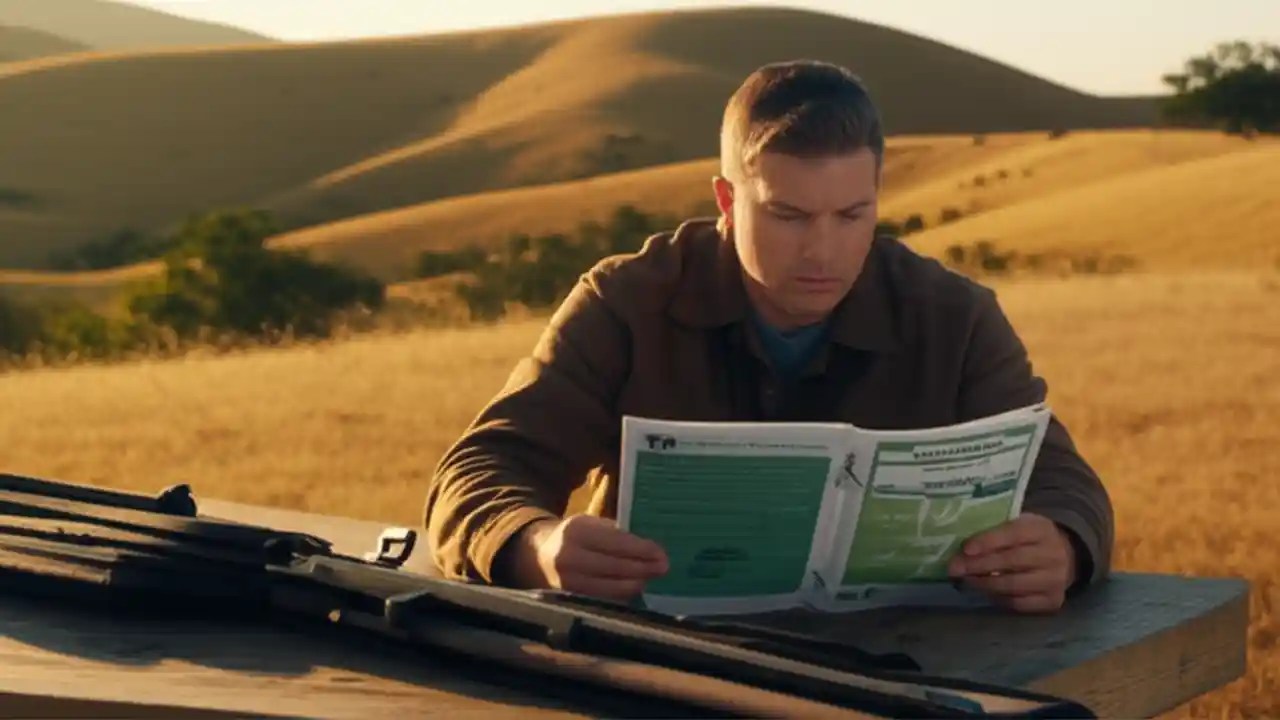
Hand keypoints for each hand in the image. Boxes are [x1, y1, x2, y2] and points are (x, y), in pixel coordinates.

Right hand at [504, 515, 668, 600]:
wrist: (536, 557)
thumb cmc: (574, 537)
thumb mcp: (590, 524)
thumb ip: (616, 534)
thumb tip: (650, 551)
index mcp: (576, 531)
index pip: (617, 543)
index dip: (643, 550)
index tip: (662, 554)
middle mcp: (569, 558)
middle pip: (617, 568)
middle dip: (644, 568)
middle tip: (664, 567)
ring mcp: (567, 583)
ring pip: (612, 588)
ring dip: (636, 583)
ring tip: (650, 578)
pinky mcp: (569, 601)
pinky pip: (604, 599)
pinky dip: (622, 595)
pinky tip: (633, 587)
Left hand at [947, 512, 1076, 613]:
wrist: (1067, 555)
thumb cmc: (1030, 537)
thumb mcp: (1018, 524)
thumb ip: (995, 531)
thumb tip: (961, 548)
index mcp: (1041, 529)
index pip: (1013, 534)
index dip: (988, 541)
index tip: (966, 549)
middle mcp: (1052, 554)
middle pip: (1011, 561)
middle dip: (979, 565)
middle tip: (954, 569)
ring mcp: (1055, 580)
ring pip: (1013, 585)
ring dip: (984, 584)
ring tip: (966, 581)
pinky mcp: (1053, 601)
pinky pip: (1019, 603)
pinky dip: (998, 599)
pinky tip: (985, 592)